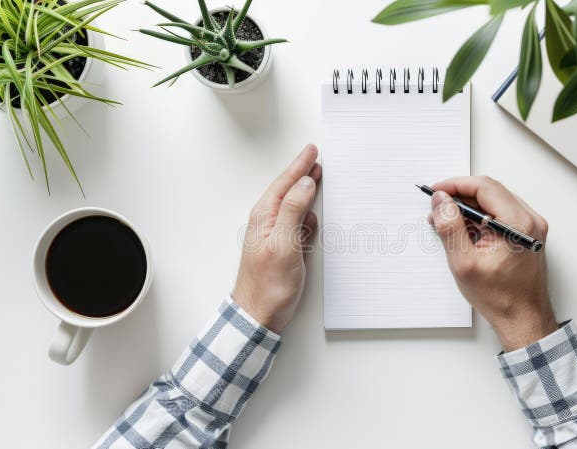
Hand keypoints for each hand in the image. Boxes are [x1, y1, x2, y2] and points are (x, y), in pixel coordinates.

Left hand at [232, 145, 321, 332]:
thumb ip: (293, 211)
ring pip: (293, 206)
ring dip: (307, 194)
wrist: (259, 315)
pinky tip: (313, 216)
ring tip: (318, 179)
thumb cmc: (268, 285)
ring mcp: (274, 235)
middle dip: (304, 174)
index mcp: (265, 217)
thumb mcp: (283, 244)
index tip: (312, 151)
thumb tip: (304, 183)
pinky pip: (297, 224)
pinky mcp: (282, 248)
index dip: (300, 166)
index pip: (285, 183)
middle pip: (288, 191)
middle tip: (317, 159)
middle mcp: (268, 222)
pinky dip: (307, 217)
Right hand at [429, 176, 556, 351]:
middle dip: (460, 196)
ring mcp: (531, 227)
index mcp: (519, 224)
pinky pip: (501, 214)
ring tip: (447, 222)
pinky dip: (481, 218)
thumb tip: (441, 201)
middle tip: (437, 207)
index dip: (456, 185)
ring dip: (469, 208)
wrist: (523, 319)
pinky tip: (464, 231)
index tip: (436, 191)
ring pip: (494, 202)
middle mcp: (530, 220)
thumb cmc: (501, 298)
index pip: (484, 188)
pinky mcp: (528, 234)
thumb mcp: (464, 263)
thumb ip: (450, 227)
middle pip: (490, 191)